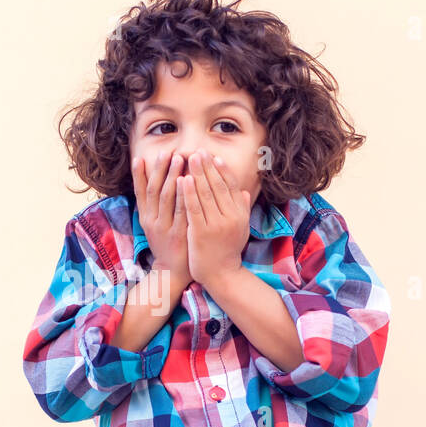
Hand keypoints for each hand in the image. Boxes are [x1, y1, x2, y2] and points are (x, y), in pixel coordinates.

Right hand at [131, 150, 190, 285]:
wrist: (172, 272)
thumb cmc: (167, 243)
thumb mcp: (155, 224)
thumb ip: (155, 205)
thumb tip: (155, 181)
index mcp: (145, 217)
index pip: (140, 192)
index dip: (139, 175)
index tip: (141, 157)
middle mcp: (152, 221)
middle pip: (154, 190)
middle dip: (160, 170)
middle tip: (167, 151)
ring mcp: (165, 228)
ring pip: (166, 198)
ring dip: (172, 176)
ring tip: (179, 158)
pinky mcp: (178, 234)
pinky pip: (181, 211)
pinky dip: (184, 195)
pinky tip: (188, 181)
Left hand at [178, 152, 250, 290]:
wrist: (221, 275)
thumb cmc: (228, 251)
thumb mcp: (240, 229)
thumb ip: (241, 209)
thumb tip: (243, 191)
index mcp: (239, 214)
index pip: (230, 186)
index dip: (222, 170)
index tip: (213, 156)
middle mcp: (230, 217)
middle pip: (217, 186)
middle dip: (207, 166)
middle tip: (198, 151)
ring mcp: (216, 225)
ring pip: (205, 194)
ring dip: (196, 173)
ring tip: (189, 158)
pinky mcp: (201, 232)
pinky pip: (193, 208)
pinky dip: (188, 192)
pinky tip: (182, 179)